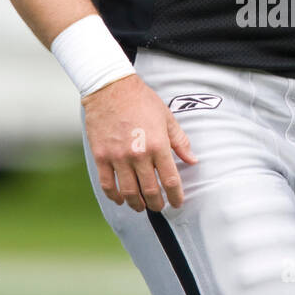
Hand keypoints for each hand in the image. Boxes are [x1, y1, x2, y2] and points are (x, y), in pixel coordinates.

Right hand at [82, 73, 197, 211]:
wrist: (110, 88)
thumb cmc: (141, 100)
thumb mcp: (167, 117)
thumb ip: (180, 141)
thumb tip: (192, 160)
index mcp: (158, 145)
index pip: (170, 180)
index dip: (176, 196)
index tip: (177, 203)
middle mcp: (138, 154)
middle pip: (150, 191)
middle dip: (157, 204)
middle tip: (159, 207)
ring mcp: (118, 157)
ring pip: (128, 192)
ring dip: (136, 204)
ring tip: (141, 207)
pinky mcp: (101, 156)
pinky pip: (107, 184)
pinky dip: (114, 196)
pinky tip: (120, 199)